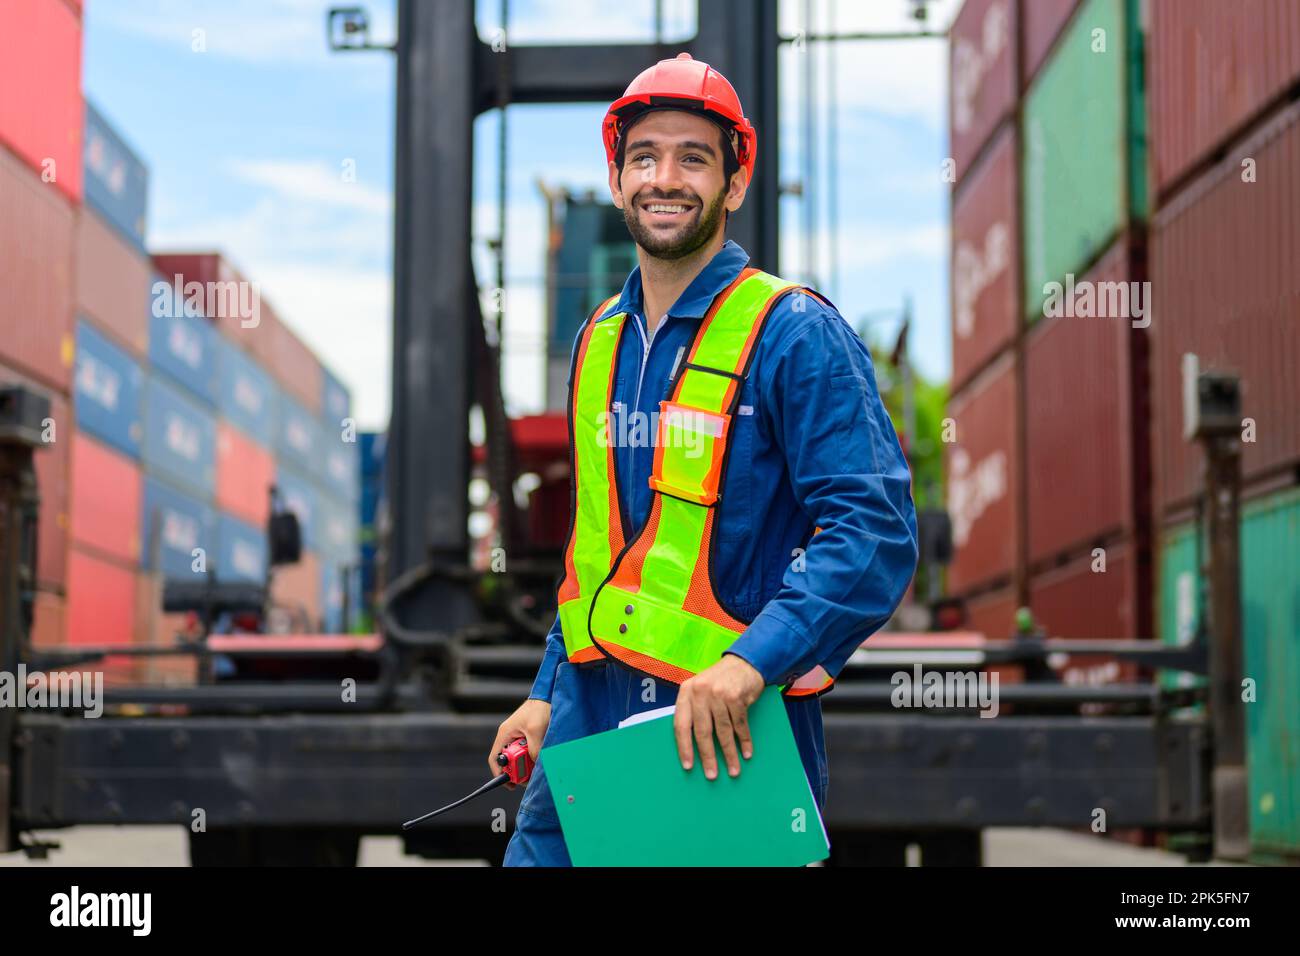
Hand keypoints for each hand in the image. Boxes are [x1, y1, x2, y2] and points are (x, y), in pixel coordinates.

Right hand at [489, 698, 550, 788]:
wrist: (549, 696)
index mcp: (505, 734)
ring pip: (517, 757)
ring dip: (525, 765)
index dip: (499, 772)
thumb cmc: (539, 709)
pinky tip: (539, 760)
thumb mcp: (536, 731)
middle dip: (516, 771)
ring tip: (535, 769)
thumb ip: (533, 749)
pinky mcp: (526, 737)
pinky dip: (531, 758)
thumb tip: (533, 765)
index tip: (509, 784)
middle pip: (507, 760)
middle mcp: (508, 736)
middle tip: (526, 779)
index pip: (495, 758)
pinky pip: (526, 752)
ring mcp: (517, 736)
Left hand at [674, 654, 765, 779]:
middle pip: (702, 731)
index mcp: (686, 691)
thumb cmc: (719, 681)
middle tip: (711, 775)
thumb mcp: (700, 690)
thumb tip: (690, 745)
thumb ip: (693, 710)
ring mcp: (718, 694)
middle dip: (707, 756)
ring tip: (733, 770)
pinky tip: (746, 753)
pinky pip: (740, 725)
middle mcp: (700, 692)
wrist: (744, 662)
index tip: (688, 766)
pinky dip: (744, 741)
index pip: (680, 724)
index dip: (684, 747)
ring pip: (723, 731)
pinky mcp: (736, 696)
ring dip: (729, 754)